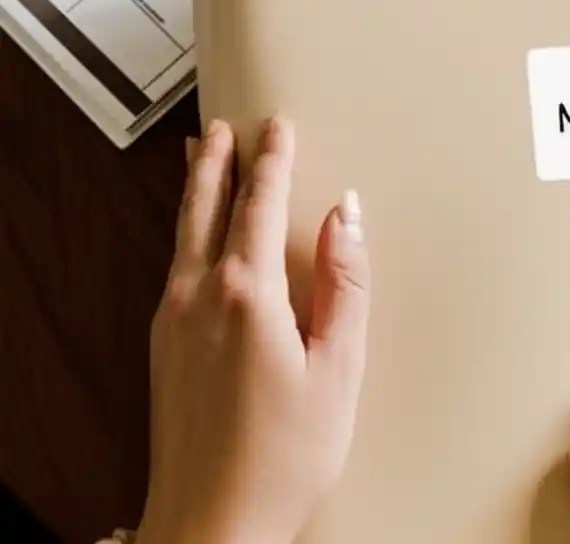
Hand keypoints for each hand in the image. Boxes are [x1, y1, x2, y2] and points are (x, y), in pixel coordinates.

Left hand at [137, 117, 370, 543]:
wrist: (214, 523)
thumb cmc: (286, 455)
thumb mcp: (339, 368)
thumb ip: (344, 284)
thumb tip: (345, 216)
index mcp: (248, 296)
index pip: (257, 205)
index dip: (271, 161)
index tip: (279, 126)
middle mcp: (199, 298)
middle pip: (203, 209)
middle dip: (215, 162)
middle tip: (223, 126)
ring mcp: (173, 323)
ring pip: (181, 235)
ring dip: (193, 191)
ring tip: (198, 159)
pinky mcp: (163, 350)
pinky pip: (174, 266)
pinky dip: (185, 234)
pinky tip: (194, 240)